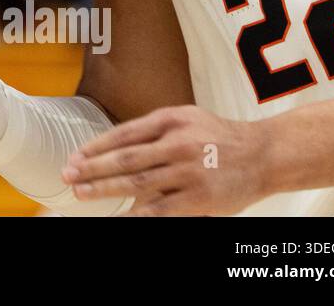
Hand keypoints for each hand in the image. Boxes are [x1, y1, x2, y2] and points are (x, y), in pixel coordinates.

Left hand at [62, 105, 268, 215]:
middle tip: (68, 175)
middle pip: (126, 159)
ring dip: (106, 189)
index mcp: (171, 120)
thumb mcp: (186, 118)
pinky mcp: (199, 198)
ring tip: (82, 192)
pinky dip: (136, 214)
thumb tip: (114, 147)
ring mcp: (189, 172)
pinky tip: (118, 216)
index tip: (74, 156)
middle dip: (93, 169)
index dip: (95, 147)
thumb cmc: (219, 136)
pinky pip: (160, 209)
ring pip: (138, 184)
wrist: (264, 155)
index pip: (123, 134)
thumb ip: (153, 130)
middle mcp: (178, 144)